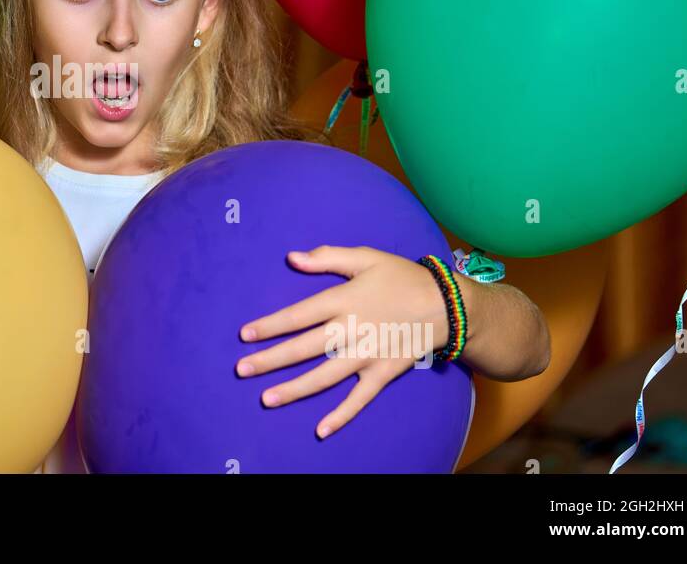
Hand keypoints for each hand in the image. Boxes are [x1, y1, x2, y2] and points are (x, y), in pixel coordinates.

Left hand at [236, 245, 447, 438]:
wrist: (446, 304)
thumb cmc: (400, 276)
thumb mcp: (365, 257)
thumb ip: (327, 258)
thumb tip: (291, 258)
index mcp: (343, 300)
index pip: (298, 316)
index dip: (270, 325)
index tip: (245, 335)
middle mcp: (351, 331)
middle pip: (303, 349)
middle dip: (270, 360)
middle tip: (241, 370)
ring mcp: (367, 356)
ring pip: (324, 377)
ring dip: (294, 390)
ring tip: (266, 399)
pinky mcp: (383, 373)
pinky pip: (359, 398)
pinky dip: (341, 414)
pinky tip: (321, 429)